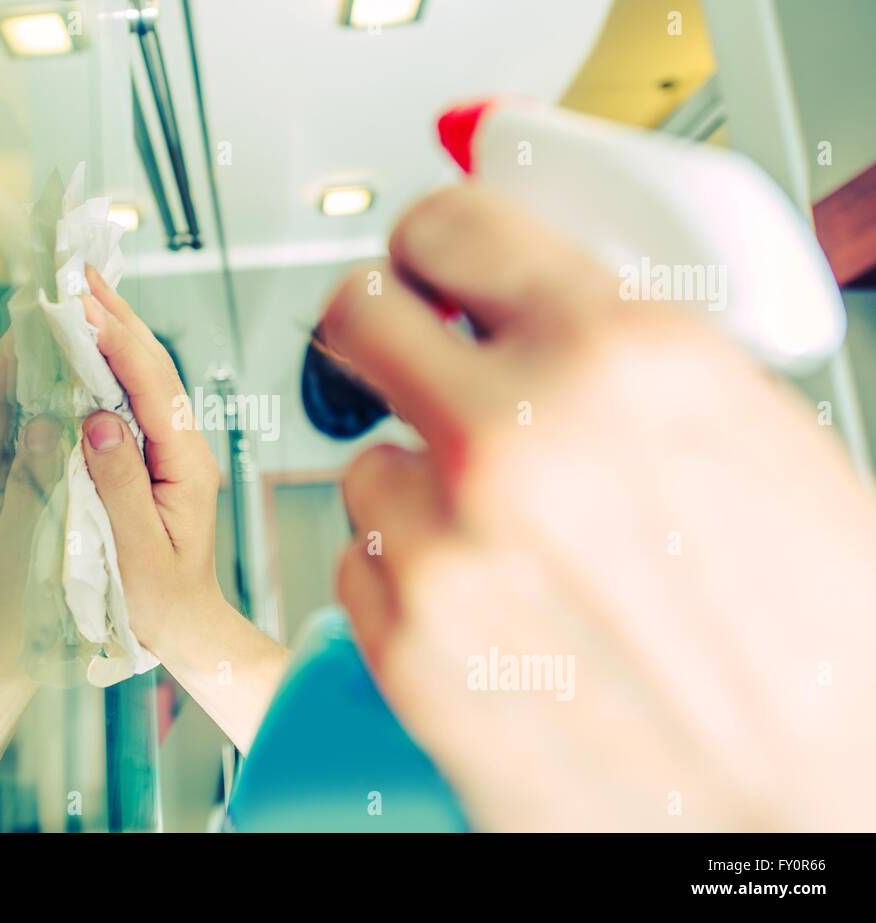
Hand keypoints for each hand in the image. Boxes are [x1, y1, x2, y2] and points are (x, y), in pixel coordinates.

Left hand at [0, 328, 66, 669]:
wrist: (29, 648)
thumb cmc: (22, 606)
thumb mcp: (24, 545)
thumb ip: (32, 486)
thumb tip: (45, 425)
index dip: (7, 362)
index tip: (31, 322)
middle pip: (11, 400)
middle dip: (37, 359)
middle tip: (67, 316)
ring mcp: (19, 478)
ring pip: (39, 415)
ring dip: (62, 380)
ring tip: (91, 341)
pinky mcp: (47, 489)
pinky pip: (62, 441)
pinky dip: (82, 415)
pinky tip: (108, 394)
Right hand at [76, 266, 223, 650]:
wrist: (185, 628)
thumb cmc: (158, 602)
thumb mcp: (135, 552)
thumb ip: (117, 484)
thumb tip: (96, 419)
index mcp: (185, 465)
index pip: (152, 386)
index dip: (115, 340)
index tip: (79, 302)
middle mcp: (185, 446)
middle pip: (153, 366)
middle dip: (116, 316)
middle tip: (75, 272)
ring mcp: (173, 448)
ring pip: (146, 376)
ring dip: (115, 331)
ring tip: (79, 292)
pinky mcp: (157, 457)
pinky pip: (135, 397)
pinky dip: (111, 363)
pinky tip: (88, 346)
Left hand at [325, 184, 875, 830]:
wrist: (820, 797)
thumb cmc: (820, 633)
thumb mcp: (749, 427)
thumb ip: (619, 347)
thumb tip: (525, 294)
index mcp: (621, 359)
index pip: (449, 228)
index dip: (433, 240)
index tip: (426, 263)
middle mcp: (516, 443)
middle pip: (360, 319)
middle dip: (386, 329)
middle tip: (409, 355)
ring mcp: (449, 551)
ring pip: (367, 463)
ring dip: (420, 485)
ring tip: (510, 538)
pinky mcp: (408, 649)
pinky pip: (360, 561)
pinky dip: (407, 573)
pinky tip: (490, 603)